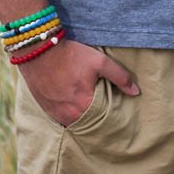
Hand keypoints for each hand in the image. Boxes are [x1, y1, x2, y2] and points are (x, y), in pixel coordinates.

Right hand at [20, 39, 138, 126]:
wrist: (37, 49)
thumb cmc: (70, 54)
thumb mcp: (99, 61)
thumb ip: (120, 77)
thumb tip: (136, 91)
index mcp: (85, 106)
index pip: (104, 120)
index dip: (110, 115)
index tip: (116, 112)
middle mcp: (69, 115)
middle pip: (89, 123)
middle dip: (97, 118)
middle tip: (103, 110)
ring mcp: (55, 114)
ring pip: (74, 122)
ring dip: (82, 118)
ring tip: (88, 108)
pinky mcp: (46, 109)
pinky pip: (61, 119)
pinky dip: (69, 115)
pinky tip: (73, 106)